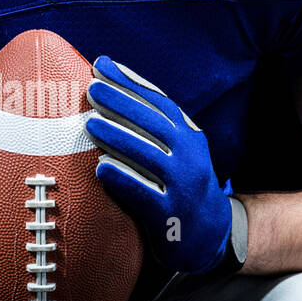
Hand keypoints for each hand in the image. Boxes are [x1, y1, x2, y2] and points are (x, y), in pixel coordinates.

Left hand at [84, 55, 231, 274]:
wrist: (210, 235)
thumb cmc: (181, 184)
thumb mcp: (178, 150)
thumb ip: (151, 126)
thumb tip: (110, 90)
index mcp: (188, 136)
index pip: (158, 103)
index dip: (130, 82)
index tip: (103, 65)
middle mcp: (189, 157)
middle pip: (154, 124)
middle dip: (121, 103)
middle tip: (92, 88)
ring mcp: (182, 186)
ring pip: (149, 156)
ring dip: (119, 137)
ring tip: (91, 123)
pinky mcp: (170, 215)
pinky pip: (145, 195)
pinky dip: (124, 180)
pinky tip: (101, 168)